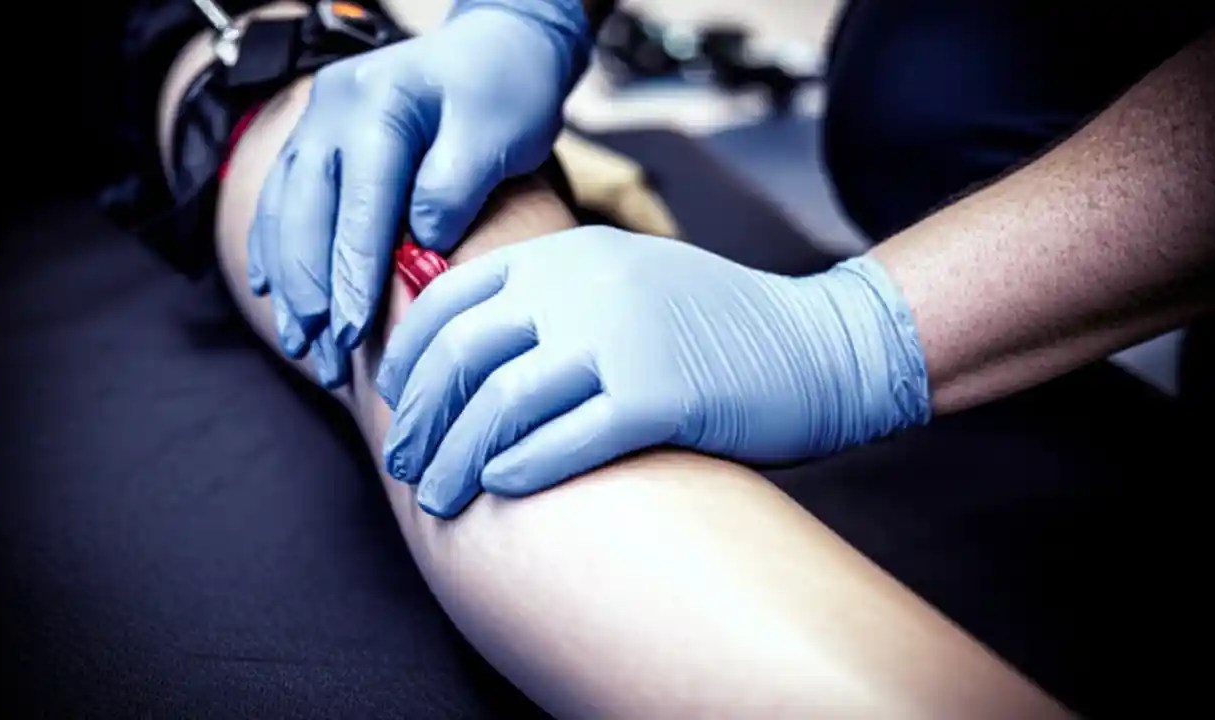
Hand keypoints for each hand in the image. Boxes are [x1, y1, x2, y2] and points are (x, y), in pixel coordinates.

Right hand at [248, 0, 589, 385]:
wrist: (495, 47)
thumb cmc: (504, 93)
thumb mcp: (497, 133)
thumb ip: (454, 186)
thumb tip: (419, 243)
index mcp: (378, 103)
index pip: (359, 202)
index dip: (352, 273)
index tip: (349, 332)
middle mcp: (331, 111)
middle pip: (306, 213)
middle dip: (310, 293)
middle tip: (320, 358)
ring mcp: (316, 125)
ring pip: (283, 212)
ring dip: (288, 284)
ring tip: (300, 345)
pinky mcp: (314, 142)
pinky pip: (279, 202)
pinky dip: (275, 251)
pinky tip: (274, 294)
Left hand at [376, 227, 931, 516]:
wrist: (820, 347)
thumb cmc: (713, 326)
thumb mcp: (624, 278)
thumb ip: (550, 295)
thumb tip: (460, 351)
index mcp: (569, 254)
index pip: (450, 297)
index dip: (407, 357)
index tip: (395, 402)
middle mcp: (587, 286)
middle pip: (466, 355)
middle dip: (421, 419)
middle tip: (406, 465)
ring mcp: (625, 338)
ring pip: (504, 404)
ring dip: (458, 458)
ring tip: (439, 498)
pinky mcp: (663, 397)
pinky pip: (566, 440)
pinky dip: (521, 468)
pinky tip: (501, 489)